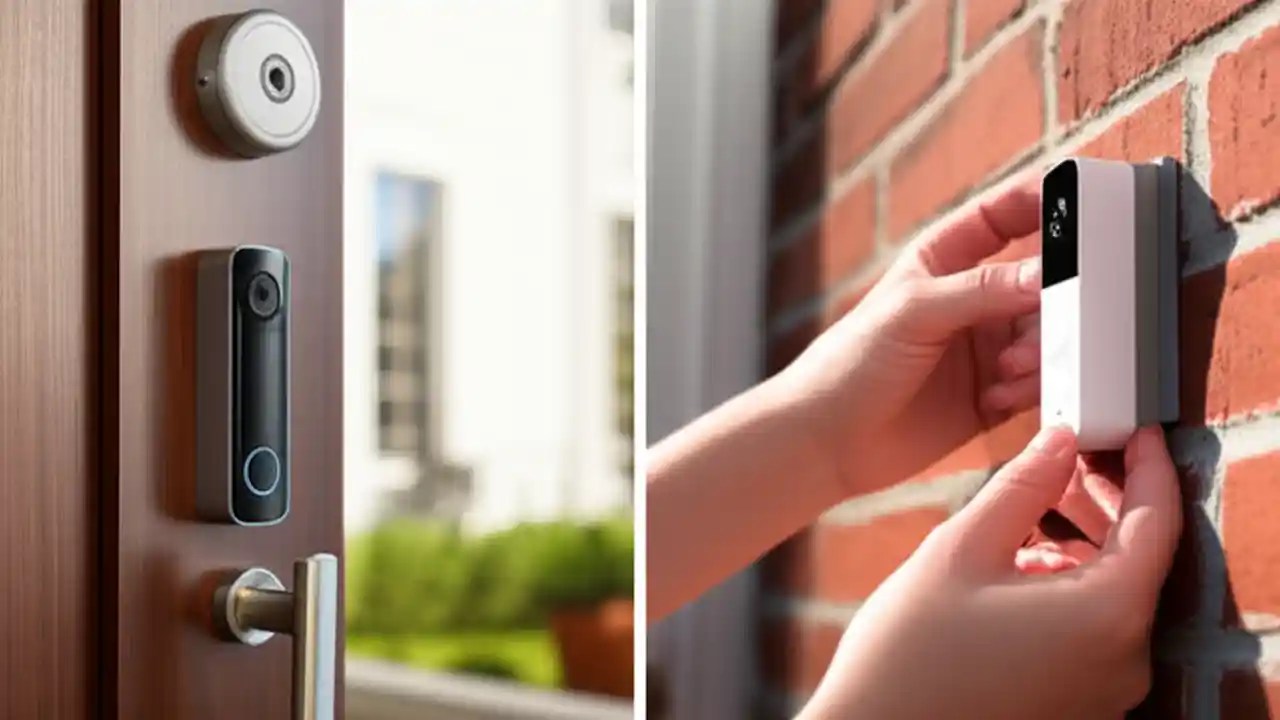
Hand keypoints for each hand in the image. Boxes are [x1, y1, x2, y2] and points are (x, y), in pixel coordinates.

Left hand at [782, 179, 1042, 496]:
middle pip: (1043, 281)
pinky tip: (997, 400)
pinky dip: (1032, 389)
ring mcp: (986, 347)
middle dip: (1054, 299)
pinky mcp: (994, 395)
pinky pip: (1040, 383)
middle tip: (1051, 319)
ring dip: (1040, 351)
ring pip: (1047, 335)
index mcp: (946, 259)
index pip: (1007, 213)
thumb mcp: (914, 312)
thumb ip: (982, 291)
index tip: (1088, 205)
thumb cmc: (851, 362)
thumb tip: (1047, 274)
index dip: (1047, 200)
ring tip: (1007, 371)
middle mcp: (972, 299)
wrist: (828, 440)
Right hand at [797, 426, 1182, 719]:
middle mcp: (1123, 659)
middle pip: (1138, 559)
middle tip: (1073, 453)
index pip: (1157, 522)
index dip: (1151, 467)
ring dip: (1084, 544)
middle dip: (1109, 502)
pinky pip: (1094, 631)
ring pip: (1112, 595)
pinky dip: (1071, 588)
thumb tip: (1060, 441)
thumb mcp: (961, 549)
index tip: (1139, 430)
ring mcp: (1104, 690)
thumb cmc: (909, 654)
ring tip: (1034, 507)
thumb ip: (1021, 487)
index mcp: (1106, 614)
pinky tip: (1020, 563)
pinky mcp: (1079, 704)